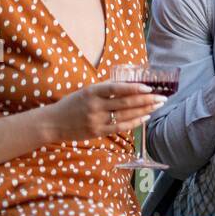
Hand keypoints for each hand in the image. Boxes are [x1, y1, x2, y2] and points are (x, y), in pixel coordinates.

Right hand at [40, 81, 165, 143]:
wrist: (52, 123)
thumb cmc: (72, 104)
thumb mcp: (86, 91)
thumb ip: (105, 88)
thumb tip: (129, 83)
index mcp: (91, 92)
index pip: (116, 88)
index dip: (134, 88)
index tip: (149, 87)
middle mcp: (94, 106)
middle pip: (126, 102)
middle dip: (147, 99)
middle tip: (162, 97)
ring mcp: (96, 120)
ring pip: (126, 115)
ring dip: (145, 110)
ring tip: (157, 106)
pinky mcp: (98, 131)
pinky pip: (120, 127)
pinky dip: (135, 122)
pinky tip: (146, 117)